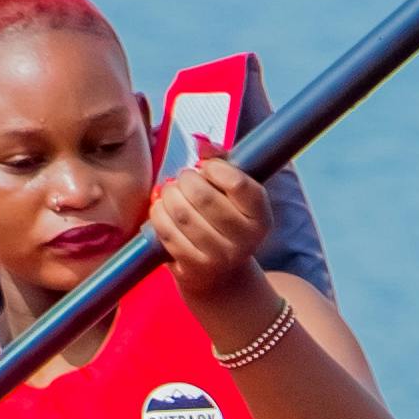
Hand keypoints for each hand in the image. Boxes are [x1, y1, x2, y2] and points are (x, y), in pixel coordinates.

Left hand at [148, 151, 277, 334]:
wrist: (220, 275)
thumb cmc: (224, 220)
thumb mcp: (233, 194)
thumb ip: (222, 161)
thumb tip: (200, 143)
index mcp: (260, 217)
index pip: (237, 183)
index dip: (214, 168)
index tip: (205, 167)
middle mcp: (244, 240)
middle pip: (203, 196)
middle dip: (186, 180)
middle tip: (183, 178)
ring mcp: (218, 257)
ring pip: (181, 213)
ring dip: (169, 195)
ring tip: (171, 192)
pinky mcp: (192, 267)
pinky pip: (167, 232)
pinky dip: (158, 214)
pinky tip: (162, 209)